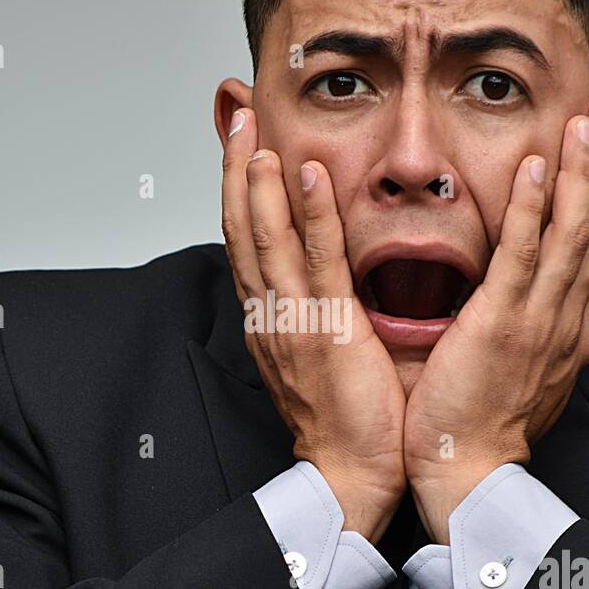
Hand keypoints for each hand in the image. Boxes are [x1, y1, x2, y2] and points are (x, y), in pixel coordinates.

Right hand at [222, 108, 406, 542]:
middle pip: (242, 228)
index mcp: (271, 319)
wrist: (351, 474)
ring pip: (265, 237)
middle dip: (237, 168)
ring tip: (255, 129)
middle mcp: (271, 313)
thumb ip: (318, 310)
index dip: (239, 190)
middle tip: (237, 114)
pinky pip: (315, 261)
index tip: (241, 144)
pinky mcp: (326, 330)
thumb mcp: (321, 354)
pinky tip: (304, 174)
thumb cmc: (349, 420)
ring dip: (258, 178)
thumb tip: (326, 277)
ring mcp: (293, 320)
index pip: (246, 241)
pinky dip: (306, 214)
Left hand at [404, 102, 588, 542]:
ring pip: (571, 234)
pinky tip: (537, 169)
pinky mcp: (503, 325)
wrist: (465, 472)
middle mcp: (565, 320)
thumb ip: (532, 329)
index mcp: (569, 330)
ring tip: (581, 125)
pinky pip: (524, 256)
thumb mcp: (521, 369)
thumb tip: (537, 305)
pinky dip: (535, 209)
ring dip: (578, 174)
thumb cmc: (479, 424)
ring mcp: (538, 321)